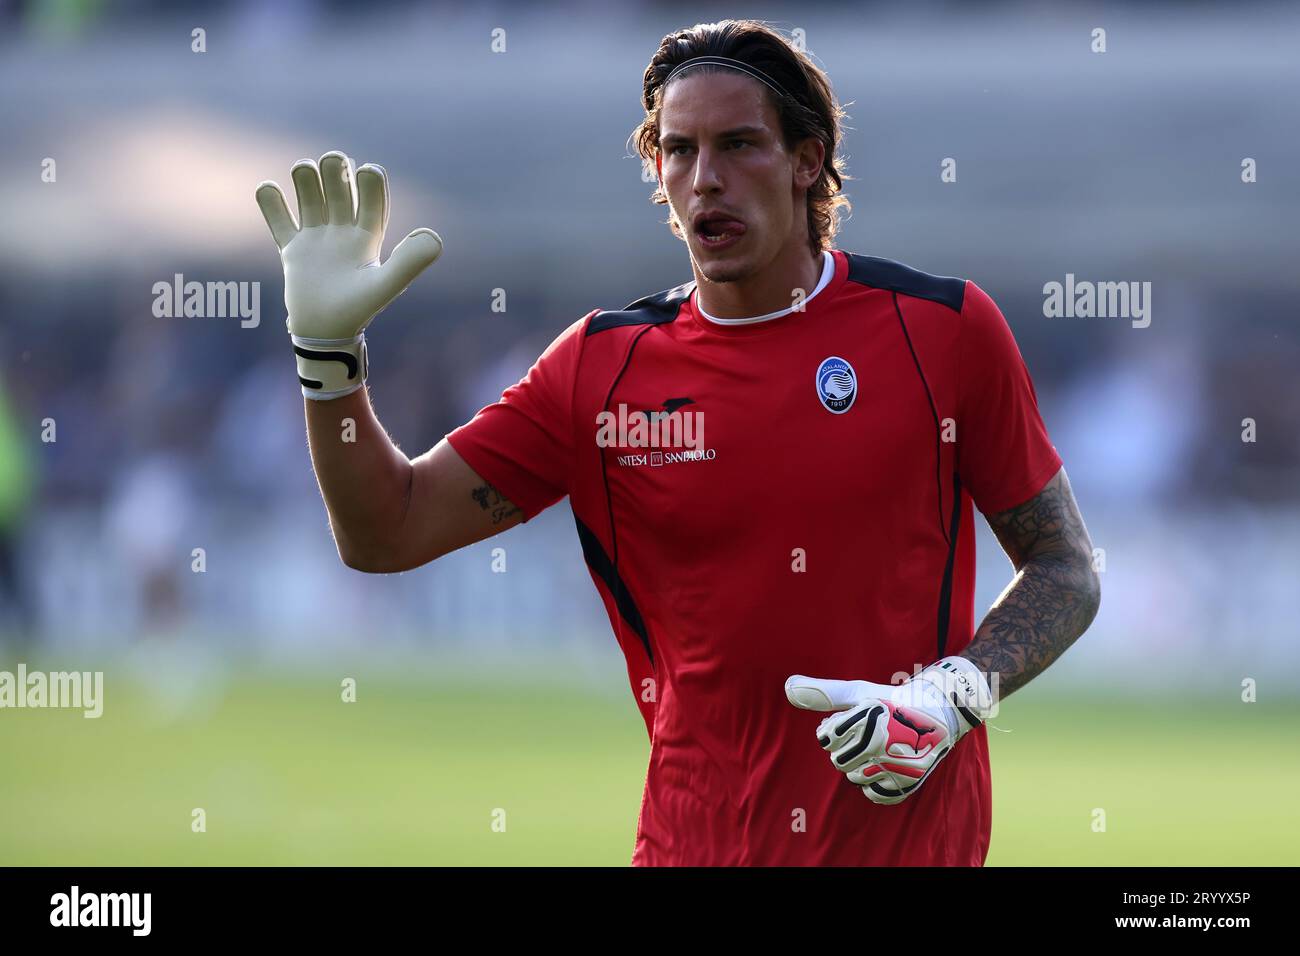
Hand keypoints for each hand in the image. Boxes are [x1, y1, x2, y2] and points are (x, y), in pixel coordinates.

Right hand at [255, 150, 442, 397]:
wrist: (325, 334)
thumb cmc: (358, 310)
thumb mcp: (386, 284)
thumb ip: (410, 261)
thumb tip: (433, 236)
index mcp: (369, 236)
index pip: (372, 198)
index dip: (371, 180)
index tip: (368, 170)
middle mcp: (344, 231)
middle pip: (340, 188)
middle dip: (336, 170)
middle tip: (333, 162)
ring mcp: (316, 238)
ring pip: (310, 195)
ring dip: (305, 178)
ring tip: (302, 170)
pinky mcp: (292, 249)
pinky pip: (279, 219)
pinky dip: (271, 202)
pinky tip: (269, 189)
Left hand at [784, 658, 992, 804]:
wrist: (941, 711)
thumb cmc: (891, 700)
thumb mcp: (859, 692)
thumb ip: (823, 693)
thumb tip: (787, 687)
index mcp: (867, 718)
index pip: (825, 738)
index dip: (835, 729)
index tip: (852, 721)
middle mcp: (882, 743)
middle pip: (837, 761)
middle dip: (845, 749)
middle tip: (866, 736)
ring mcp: (896, 764)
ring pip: (854, 778)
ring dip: (860, 765)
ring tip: (878, 748)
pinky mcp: (908, 782)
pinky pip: (874, 794)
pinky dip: (875, 783)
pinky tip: (885, 765)